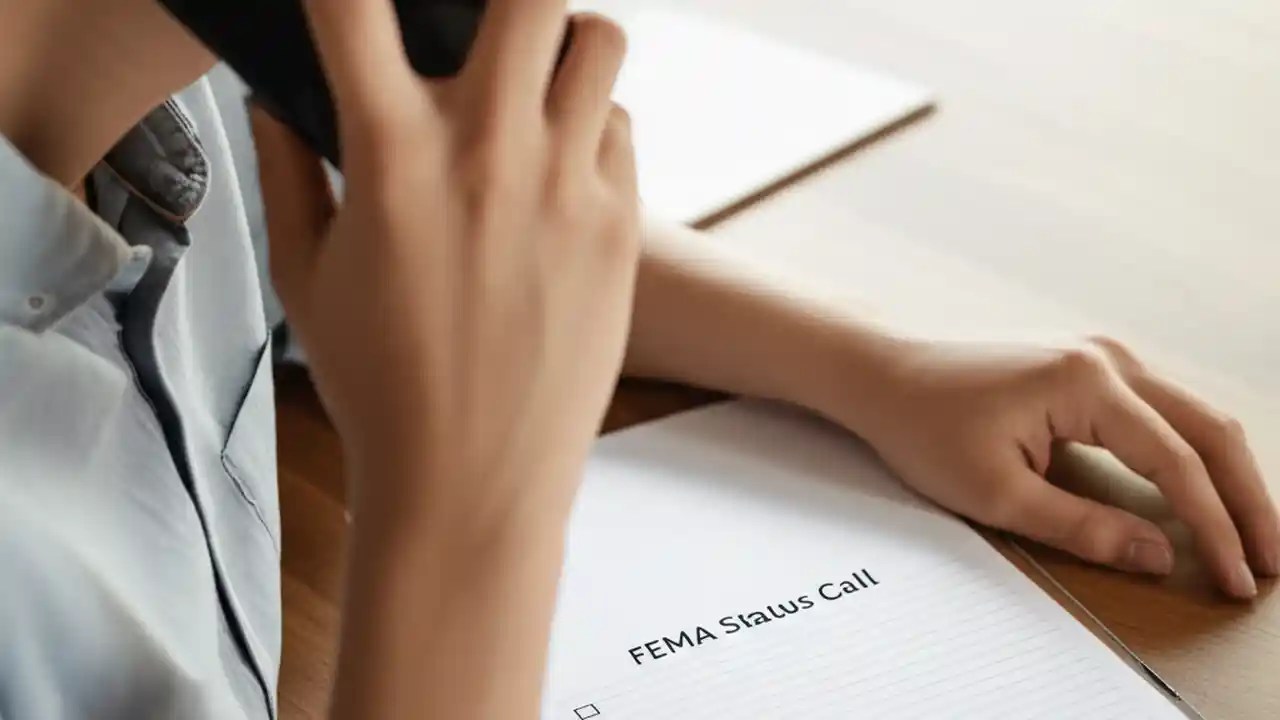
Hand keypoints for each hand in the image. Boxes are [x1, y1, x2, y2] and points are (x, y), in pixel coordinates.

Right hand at [254, 0, 638, 523]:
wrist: (472, 483)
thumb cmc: (379, 386)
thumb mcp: (305, 279)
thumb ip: (286, 171)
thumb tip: (271, 100)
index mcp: (392, 156)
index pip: (357, 8)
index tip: (357, 8)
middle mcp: (489, 152)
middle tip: (482, 30)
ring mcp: (567, 186)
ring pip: (599, 40)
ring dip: (564, 44)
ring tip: (535, 84)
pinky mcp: (621, 227)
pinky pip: (621, 126)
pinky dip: (593, 124)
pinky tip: (563, 167)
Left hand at [841, 336, 1277, 598]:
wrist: (883, 373)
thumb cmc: (923, 425)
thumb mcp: (996, 493)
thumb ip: (1083, 527)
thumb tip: (1160, 555)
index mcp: (1086, 382)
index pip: (1176, 461)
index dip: (1214, 526)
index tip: (1236, 576)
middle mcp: (1108, 359)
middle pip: (1209, 428)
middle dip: (1247, 499)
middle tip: (1270, 561)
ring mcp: (1102, 357)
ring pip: (1194, 416)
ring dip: (1227, 475)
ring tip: (1250, 535)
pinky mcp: (1090, 368)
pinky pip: (1164, 411)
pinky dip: (1193, 454)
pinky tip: (1203, 494)